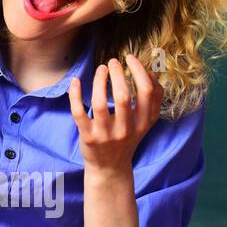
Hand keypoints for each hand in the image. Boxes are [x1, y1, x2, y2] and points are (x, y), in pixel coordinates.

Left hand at [68, 53, 163, 173]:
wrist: (110, 168)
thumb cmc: (127, 138)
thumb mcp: (144, 123)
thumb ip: (151, 101)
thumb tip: (150, 72)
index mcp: (144, 123)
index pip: (147, 92)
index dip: (139, 71)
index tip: (130, 59)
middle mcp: (126, 130)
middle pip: (123, 96)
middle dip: (118, 74)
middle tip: (113, 62)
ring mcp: (106, 135)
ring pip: (100, 103)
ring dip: (99, 81)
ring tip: (101, 69)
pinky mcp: (88, 137)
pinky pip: (79, 112)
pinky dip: (75, 94)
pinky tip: (76, 81)